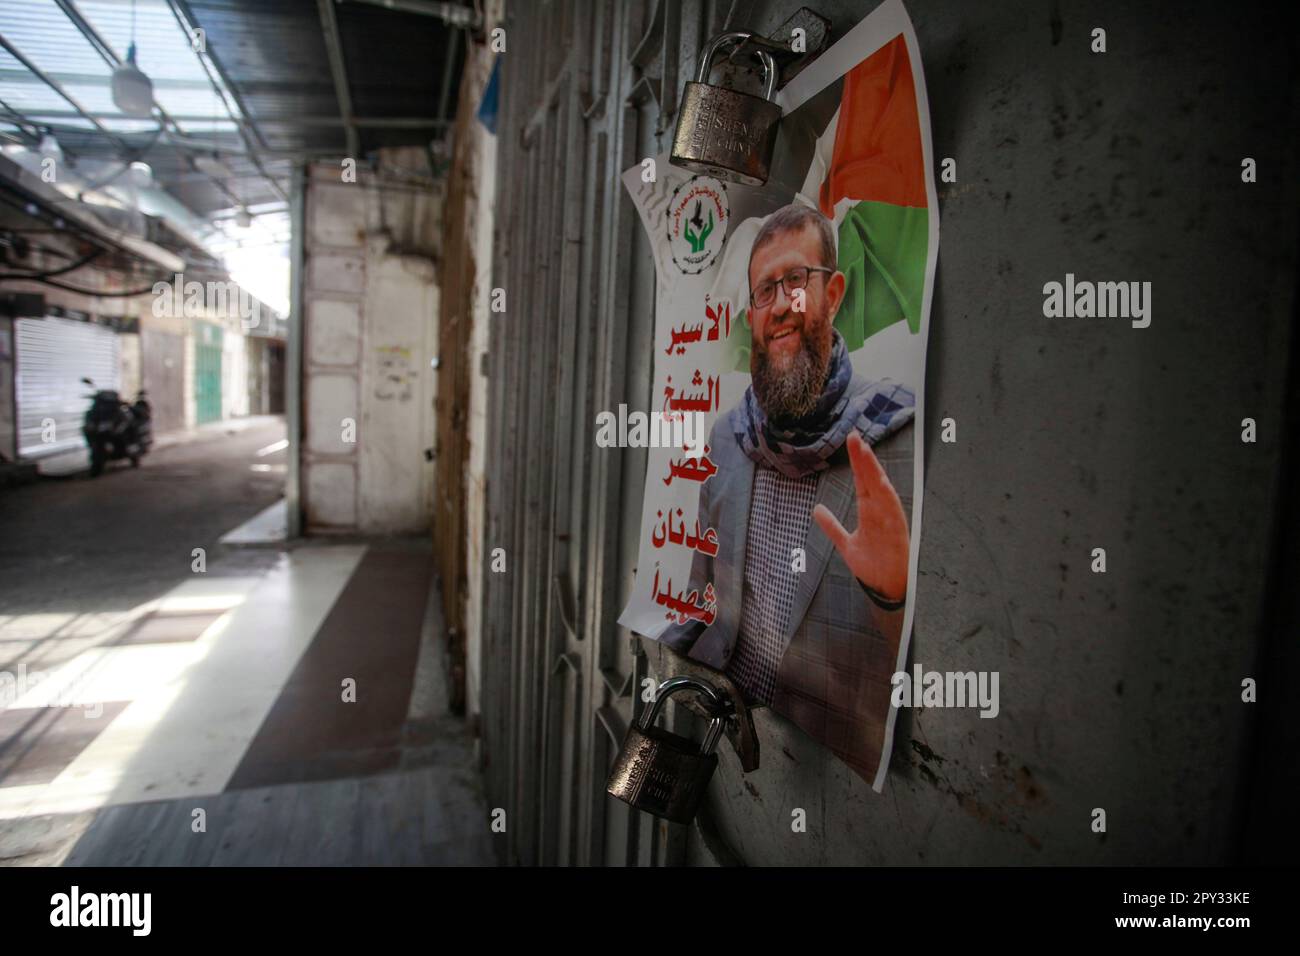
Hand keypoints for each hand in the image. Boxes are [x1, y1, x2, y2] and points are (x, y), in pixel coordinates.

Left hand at [812, 432, 909, 602]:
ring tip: (866, 453)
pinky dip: (887, 497)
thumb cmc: (872, 564)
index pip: (862, 480)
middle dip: (863, 458)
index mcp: (869, 511)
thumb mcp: (846, 543)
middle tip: (854, 437)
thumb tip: (817, 509)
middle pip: (871, 479)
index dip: (857, 461)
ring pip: (881, 490)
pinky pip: (893, 511)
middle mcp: (880, 511)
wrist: (886, 588)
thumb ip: (832, 526)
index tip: (852, 441)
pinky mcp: (897, 533)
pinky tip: (881, 483)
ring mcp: (889, 520)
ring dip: (874, 471)